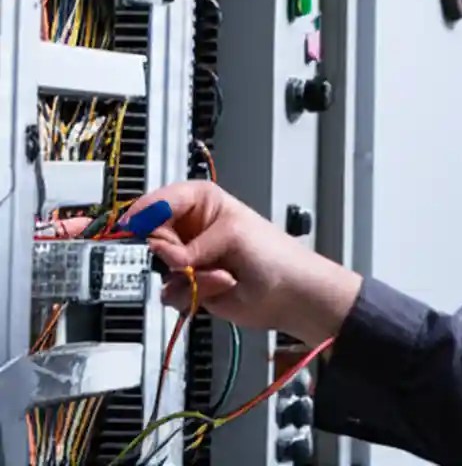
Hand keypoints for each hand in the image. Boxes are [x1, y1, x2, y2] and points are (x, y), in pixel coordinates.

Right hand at [69, 181, 361, 345]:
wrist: (291, 295)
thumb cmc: (274, 254)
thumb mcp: (232, 234)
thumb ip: (190, 244)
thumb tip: (161, 253)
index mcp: (201, 202)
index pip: (158, 201)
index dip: (145, 214)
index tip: (135, 227)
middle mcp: (190, 229)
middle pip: (150, 238)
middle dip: (170, 253)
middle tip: (187, 259)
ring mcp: (189, 259)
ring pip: (158, 269)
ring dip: (188, 277)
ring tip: (219, 275)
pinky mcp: (190, 286)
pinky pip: (169, 292)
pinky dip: (192, 294)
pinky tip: (220, 287)